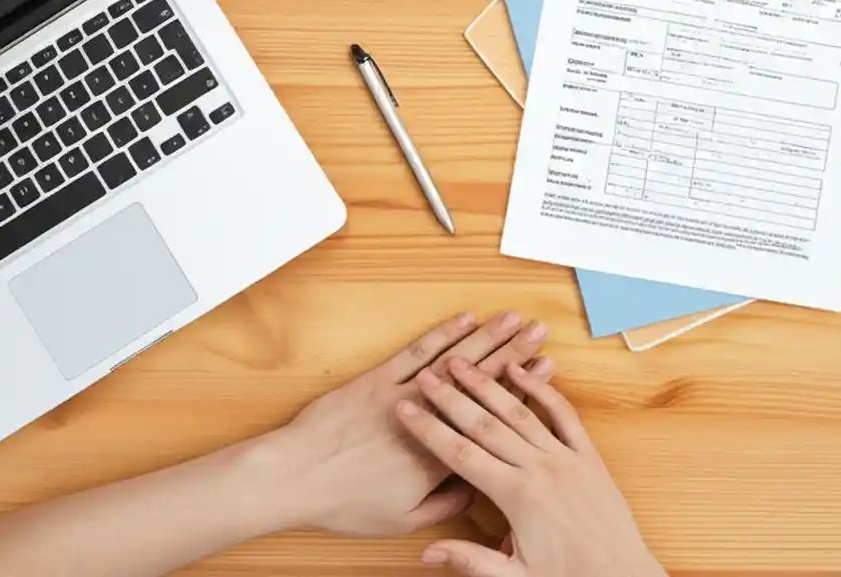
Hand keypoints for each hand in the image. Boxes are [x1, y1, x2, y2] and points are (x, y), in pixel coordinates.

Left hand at [268, 312, 553, 537]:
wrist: (294, 477)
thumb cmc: (342, 503)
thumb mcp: (399, 520)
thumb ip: (442, 506)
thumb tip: (472, 490)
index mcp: (439, 458)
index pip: (492, 418)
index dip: (523, 393)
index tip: (546, 372)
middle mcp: (428, 420)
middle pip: (481, 381)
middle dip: (515, 354)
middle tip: (540, 335)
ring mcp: (402, 394)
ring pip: (454, 361)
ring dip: (487, 337)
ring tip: (514, 320)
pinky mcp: (377, 380)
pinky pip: (416, 352)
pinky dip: (442, 334)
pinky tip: (465, 319)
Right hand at [396, 359, 666, 576]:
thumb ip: (471, 560)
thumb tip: (428, 552)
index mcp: (518, 497)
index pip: (461, 455)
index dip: (430, 430)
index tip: (406, 409)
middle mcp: (540, 469)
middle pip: (484, 424)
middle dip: (451, 398)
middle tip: (427, 375)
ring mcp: (566, 459)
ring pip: (519, 412)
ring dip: (489, 385)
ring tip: (463, 363)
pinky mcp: (589, 457)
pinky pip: (563, 415)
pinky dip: (541, 390)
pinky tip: (521, 370)